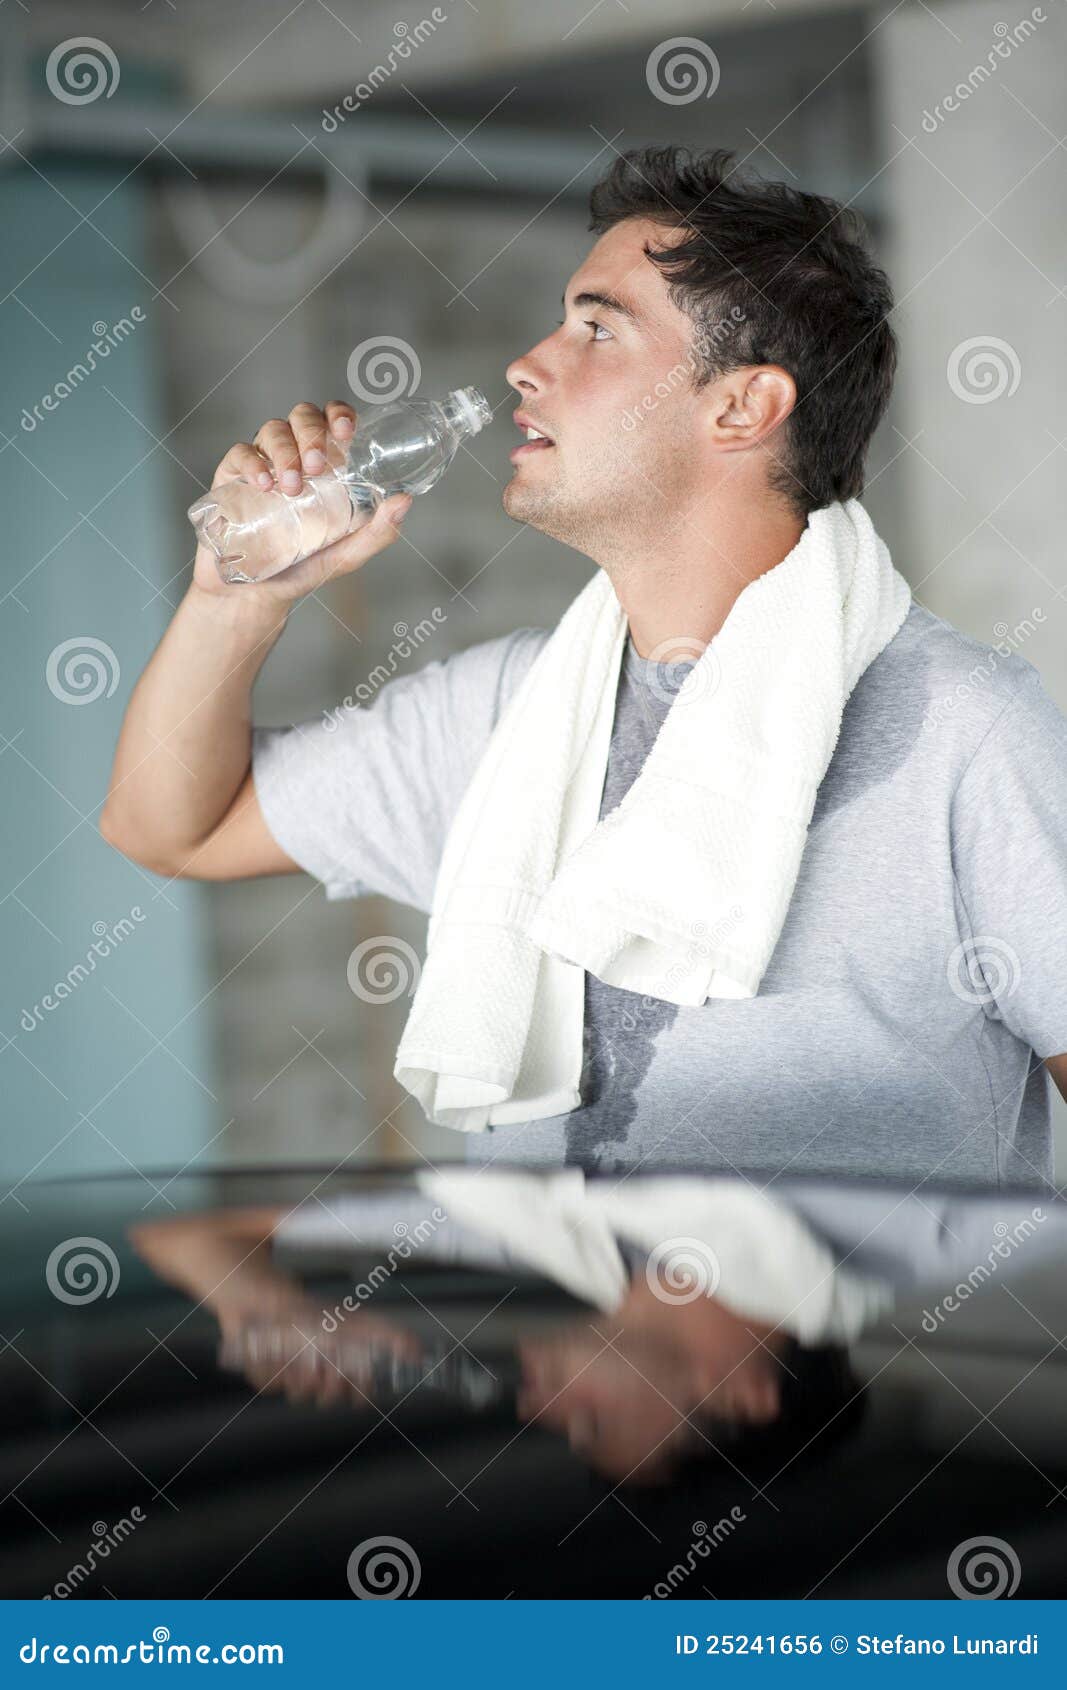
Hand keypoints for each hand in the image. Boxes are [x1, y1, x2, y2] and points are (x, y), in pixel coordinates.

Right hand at [190, 399, 411, 606]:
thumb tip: (405, 500)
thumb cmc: (304, 569)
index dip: (339, 414)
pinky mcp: (232, 477)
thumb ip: (378, 532)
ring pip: (272, 429)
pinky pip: (240, 452)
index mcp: (325, 465)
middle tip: (316, 466)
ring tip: (291, 486)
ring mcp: (263, 463)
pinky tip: (264, 486)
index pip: (333, 421)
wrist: (257, 594)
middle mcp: (295, 455)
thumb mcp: (347, 555)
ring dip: (285, 451)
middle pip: (302, 416)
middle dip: (312, 433)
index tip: (347, 431)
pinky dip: (253, 463)